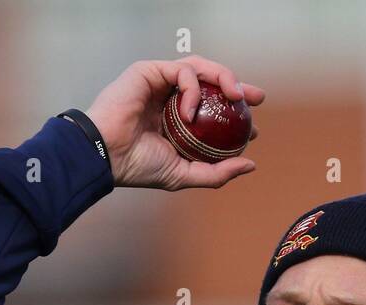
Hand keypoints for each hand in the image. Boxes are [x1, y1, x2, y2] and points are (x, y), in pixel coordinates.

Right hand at [83, 56, 263, 189]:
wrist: (108, 156)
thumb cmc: (140, 167)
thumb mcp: (186, 174)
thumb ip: (218, 172)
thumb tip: (251, 164)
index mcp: (179, 120)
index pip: (214, 109)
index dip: (237, 114)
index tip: (254, 128)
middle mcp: (171, 98)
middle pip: (211, 83)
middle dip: (237, 86)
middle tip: (257, 98)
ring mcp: (161, 83)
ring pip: (201, 69)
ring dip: (223, 77)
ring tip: (236, 96)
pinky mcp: (150, 71)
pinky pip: (183, 70)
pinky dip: (193, 89)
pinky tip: (190, 111)